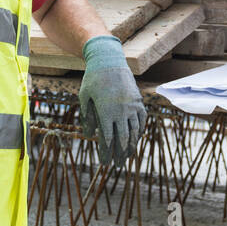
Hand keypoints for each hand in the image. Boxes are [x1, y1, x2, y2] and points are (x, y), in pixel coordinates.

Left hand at [77, 35, 145, 167]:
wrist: (109, 60)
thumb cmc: (93, 79)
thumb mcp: (84, 96)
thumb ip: (87, 117)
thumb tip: (89, 135)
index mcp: (106, 111)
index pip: (108, 138)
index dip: (107, 152)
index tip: (105, 162)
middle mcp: (121, 111)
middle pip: (122, 139)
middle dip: (120, 154)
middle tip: (116, 165)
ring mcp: (132, 106)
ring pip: (134, 132)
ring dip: (131, 146)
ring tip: (127, 156)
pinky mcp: (138, 101)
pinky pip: (141, 120)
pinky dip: (139, 132)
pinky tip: (136, 139)